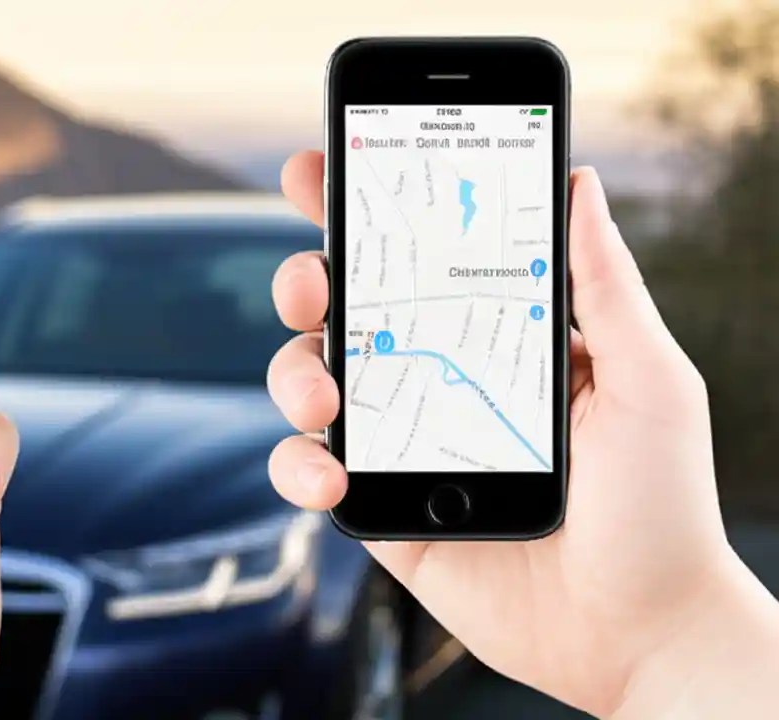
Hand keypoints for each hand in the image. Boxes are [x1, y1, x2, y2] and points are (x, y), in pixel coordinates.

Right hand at [267, 153, 778, 716]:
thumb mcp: (649, 382)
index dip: (360, 212)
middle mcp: (435, 382)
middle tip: (312, 287)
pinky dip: (297, 468)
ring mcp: (400, 446)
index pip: (416, 260)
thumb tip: (578, 183)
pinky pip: (308, 473)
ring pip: (308, 384)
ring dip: (292, 376)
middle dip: (306, 283)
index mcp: (492, 340)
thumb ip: (605, 287)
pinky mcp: (377, 511)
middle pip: (343, 312)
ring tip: (325, 400)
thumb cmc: (660, 507)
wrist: (637, 633)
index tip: (317, 171)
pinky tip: (330, 478)